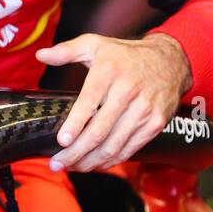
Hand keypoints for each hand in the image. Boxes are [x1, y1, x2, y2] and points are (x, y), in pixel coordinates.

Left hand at [35, 32, 191, 172]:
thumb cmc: (126, 55)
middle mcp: (128, 92)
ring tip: (72, 167)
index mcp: (109, 72)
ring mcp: (144, 110)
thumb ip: (66, 51)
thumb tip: (41, 55)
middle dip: (75, 152)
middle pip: (99, 131)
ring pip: (113, 145)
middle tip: (56, 163)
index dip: (75, 125)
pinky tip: (95, 164)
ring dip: (90, 162)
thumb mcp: (96, 44)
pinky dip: (110, 161)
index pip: (89, 102)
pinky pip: (129, 149)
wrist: (171, 62)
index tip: (61, 141)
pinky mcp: (154, 124)